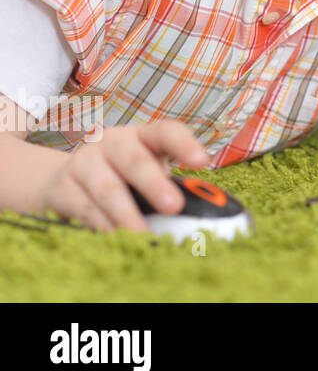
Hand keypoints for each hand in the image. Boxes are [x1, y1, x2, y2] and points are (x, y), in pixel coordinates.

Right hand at [34, 121, 209, 232]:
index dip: (184, 144)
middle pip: (135, 160)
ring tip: (145, 235)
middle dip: (155, 184)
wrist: (66, 180)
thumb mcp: (148, 171)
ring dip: (128, 214)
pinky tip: (117, 238)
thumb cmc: (123, 176)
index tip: (202, 162)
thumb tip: (201, 211)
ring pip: (108, 188)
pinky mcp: (63, 187)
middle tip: (174, 207)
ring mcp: (84, 162)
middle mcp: (113, 143)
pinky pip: (86, 208)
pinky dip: (103, 225)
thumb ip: (171, 186)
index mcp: (143, 136)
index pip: (166, 132)